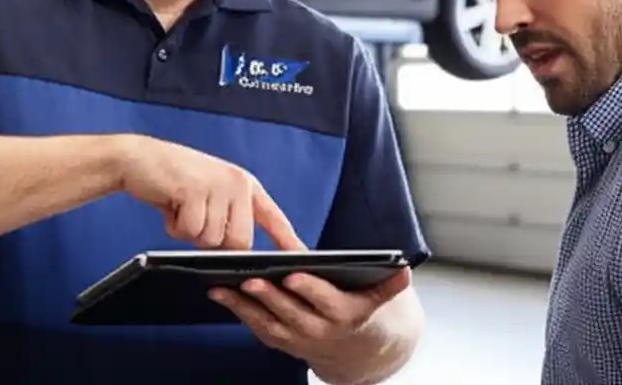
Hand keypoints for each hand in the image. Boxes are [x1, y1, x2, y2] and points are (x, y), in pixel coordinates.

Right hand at [115, 134, 304, 250]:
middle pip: (239, 242)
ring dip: (190, 232)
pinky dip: (174, 226)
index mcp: (244, 184)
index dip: (288, 240)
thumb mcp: (210, 195)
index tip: (304, 258)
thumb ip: (227, 217)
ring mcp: (217, 185)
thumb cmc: (173, 181)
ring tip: (180, 206)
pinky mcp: (195, 190)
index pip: (273, 217)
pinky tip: (170, 205)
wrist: (139, 160)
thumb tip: (238, 251)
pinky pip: (189, 231)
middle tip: (193, 217)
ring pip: (211, 240)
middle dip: (213, 242)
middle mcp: (237, 183)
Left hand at [208, 268, 411, 364]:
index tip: (293, 274)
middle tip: (249, 278)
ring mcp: (300, 340)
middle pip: (292, 312)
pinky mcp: (283, 342)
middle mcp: (321, 331)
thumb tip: (401, 267)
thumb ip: (384, 279)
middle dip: (269, 296)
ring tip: (221, 285)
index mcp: (348, 315)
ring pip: (269, 323)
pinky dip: (239, 312)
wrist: (363, 353)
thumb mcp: (377, 293)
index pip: (326, 302)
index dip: (309, 289)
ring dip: (244, 306)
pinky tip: (221, 293)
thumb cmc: (366, 307)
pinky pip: (258, 328)